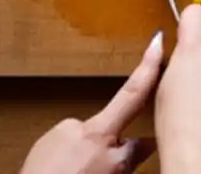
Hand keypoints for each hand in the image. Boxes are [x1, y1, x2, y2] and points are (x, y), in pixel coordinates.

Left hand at [20, 32, 161, 173]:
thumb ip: (129, 157)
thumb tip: (147, 143)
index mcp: (99, 134)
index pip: (132, 94)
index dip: (148, 67)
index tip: (157, 40)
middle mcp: (78, 127)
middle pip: (110, 128)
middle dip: (113, 146)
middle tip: (101, 170)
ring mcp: (58, 133)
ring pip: (88, 142)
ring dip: (89, 158)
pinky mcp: (43, 142)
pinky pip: (68, 148)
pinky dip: (71, 162)